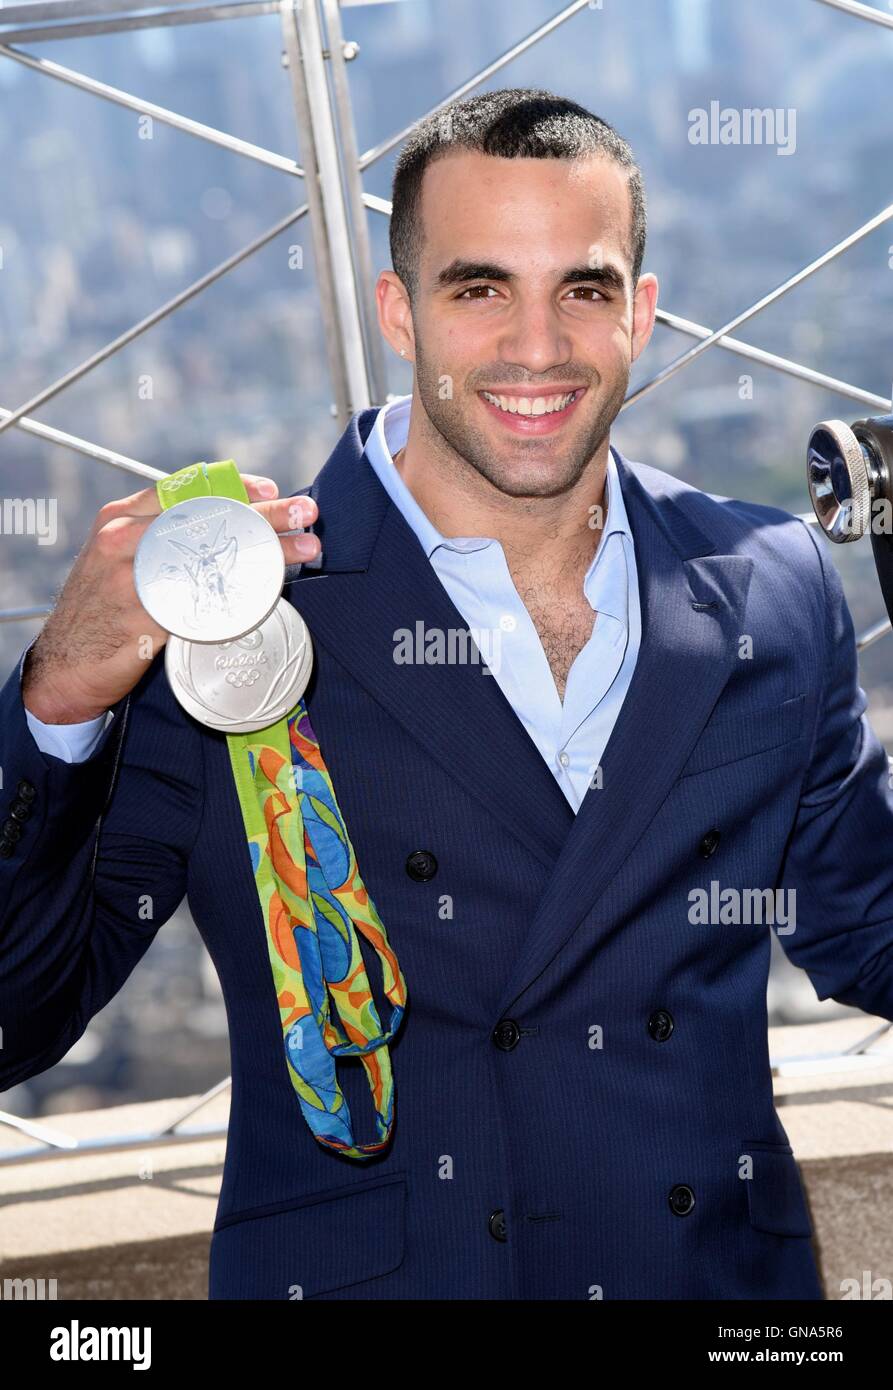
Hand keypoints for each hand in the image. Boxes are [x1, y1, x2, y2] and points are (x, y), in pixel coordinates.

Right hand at [22, 475, 319, 724]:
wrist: (63, 666)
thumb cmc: (104, 610)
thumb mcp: (126, 560)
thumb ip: (165, 541)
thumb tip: (228, 530)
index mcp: (122, 519)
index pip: (184, 488)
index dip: (233, 484)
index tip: (271, 488)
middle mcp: (124, 542)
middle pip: (208, 519)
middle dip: (265, 514)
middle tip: (308, 512)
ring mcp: (131, 581)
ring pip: (213, 558)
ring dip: (267, 553)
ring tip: (306, 550)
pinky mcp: (142, 621)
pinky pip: (202, 605)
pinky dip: (241, 599)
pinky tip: (270, 596)